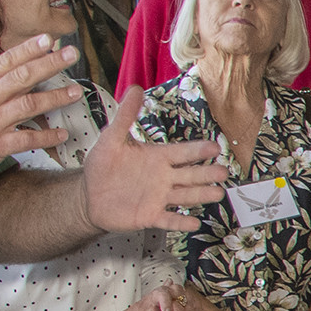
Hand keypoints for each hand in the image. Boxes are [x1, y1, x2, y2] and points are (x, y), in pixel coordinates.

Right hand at [0, 36, 83, 191]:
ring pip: (28, 105)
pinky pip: (26, 140)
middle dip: (49, 64)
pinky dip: (46, 137)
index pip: (6, 61)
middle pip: (22, 77)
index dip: (28, 49)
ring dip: (55, 97)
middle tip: (71, 54)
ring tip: (75, 92)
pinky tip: (62, 134)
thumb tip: (13, 71)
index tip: (48, 39)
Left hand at [81, 83, 228, 232]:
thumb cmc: (102, 166)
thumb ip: (125, 115)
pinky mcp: (150, 215)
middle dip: (207, 173)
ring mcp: (159, 197)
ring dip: (201, 195)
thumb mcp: (112, 138)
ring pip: (186, 196)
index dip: (198, 150)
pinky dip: (180, 221)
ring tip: (217, 194)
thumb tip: (135, 89)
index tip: (214, 147)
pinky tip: (193, 222)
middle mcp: (164, 177)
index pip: (183, 153)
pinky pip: (168, 219)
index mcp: (158, 157)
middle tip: (222, 172)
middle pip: (191, 175)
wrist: (88, 195)